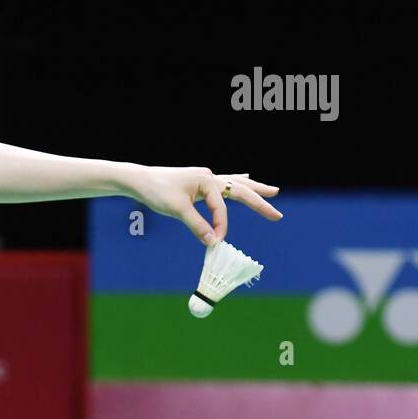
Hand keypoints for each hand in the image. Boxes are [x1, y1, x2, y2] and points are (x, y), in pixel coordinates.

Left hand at [128, 166, 281, 243]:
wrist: (140, 180)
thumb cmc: (156, 191)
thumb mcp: (177, 210)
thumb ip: (196, 226)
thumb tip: (212, 242)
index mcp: (206, 180)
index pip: (220, 208)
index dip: (220, 226)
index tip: (215, 242)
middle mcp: (209, 176)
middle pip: (240, 190)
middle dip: (259, 202)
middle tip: (277, 215)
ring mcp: (205, 177)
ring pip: (235, 184)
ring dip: (254, 189)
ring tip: (273, 191)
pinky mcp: (199, 181)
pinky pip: (224, 183)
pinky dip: (236, 182)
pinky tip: (246, 177)